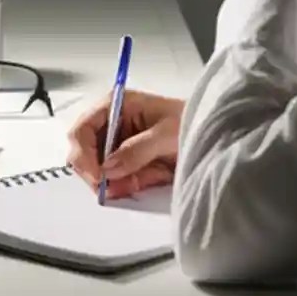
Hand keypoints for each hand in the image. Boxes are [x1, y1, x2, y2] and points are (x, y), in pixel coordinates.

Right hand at [65, 89, 184, 199]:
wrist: (214, 136)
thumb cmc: (192, 123)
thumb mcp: (166, 134)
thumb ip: (135, 151)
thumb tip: (107, 169)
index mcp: (116, 105)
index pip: (83, 129)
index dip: (84, 153)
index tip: (97, 176)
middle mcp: (111, 123)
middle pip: (83, 150)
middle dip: (95, 171)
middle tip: (109, 190)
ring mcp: (118, 144)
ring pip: (97, 169)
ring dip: (113, 181)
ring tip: (139, 181)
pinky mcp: (127, 163)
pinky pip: (115, 180)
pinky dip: (124, 187)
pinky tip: (141, 183)